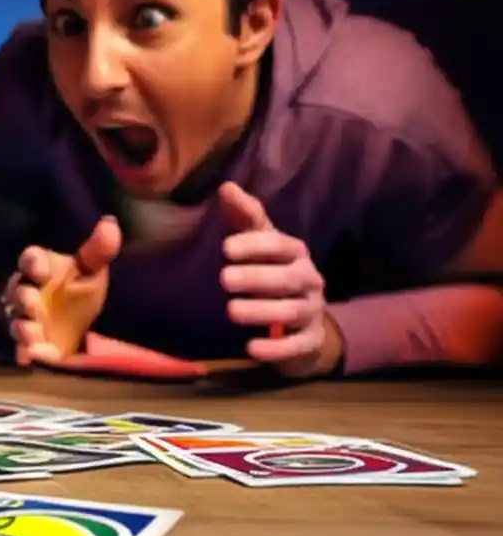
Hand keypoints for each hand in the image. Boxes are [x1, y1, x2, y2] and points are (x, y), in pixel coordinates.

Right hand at [5, 216, 121, 365]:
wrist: (91, 328)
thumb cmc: (85, 292)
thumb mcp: (93, 272)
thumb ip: (97, 251)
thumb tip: (110, 223)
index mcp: (42, 270)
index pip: (30, 260)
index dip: (32, 263)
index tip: (42, 270)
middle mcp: (29, 293)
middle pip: (16, 291)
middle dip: (22, 297)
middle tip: (34, 302)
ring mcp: (28, 320)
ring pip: (17, 321)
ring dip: (21, 326)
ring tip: (33, 331)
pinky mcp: (32, 345)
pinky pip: (23, 348)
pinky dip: (26, 352)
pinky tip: (33, 355)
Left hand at [219, 181, 341, 376]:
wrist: (302, 325)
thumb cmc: (273, 275)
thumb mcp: (259, 245)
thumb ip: (245, 219)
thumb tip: (226, 187)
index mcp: (295, 254)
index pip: (280, 245)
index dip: (255, 245)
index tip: (225, 249)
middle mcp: (309, 280)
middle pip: (289, 278)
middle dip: (257, 277)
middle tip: (223, 279)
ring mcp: (312, 312)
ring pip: (292, 311)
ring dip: (262, 311)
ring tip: (231, 311)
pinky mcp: (308, 342)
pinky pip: (297, 346)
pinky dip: (276, 348)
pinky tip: (251, 348)